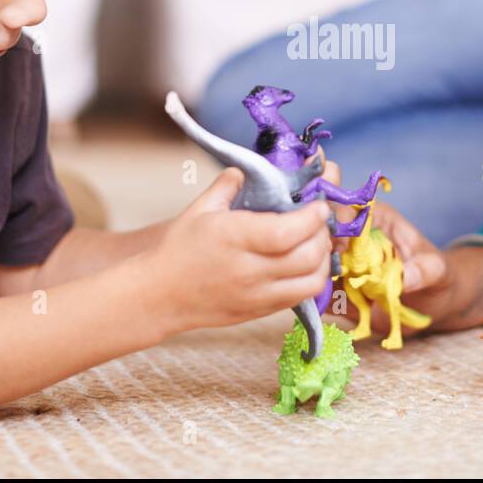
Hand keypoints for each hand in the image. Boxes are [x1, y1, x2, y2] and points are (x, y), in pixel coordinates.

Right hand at [149, 167, 333, 334]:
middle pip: (308, 256)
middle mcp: (250, 270)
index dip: (314, 217)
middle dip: (323, 235)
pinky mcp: (260, 312)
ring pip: (311, 282)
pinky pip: (299, 299)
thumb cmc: (177, 249)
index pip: (289, 231)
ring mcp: (256, 296)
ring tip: (317, 243)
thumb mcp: (199, 209)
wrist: (158, 295)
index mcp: (235, 238)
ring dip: (323, 260)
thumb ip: (227, 186)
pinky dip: (312, 280)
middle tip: (321, 221)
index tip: (319, 205)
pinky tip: (306, 264)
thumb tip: (245, 170)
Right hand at [316, 174, 451, 334]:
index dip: (338, 227)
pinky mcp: (339, 289)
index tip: (337, 249)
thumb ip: (424, 270)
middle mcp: (353, 238)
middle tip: (329, 275)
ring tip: (322, 294)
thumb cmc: (438, 276)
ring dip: (315, 278)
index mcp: (375, 219)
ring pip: (316, 264)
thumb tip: (406, 278)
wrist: (435, 304)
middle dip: (320, 253)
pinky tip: (321, 307)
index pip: (347, 212)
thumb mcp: (437, 270)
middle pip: (323, 236)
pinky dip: (318, 299)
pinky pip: (321, 291)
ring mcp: (343, 264)